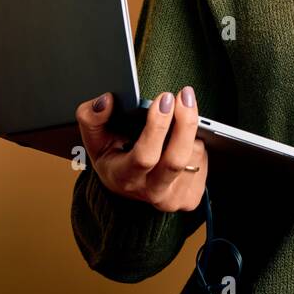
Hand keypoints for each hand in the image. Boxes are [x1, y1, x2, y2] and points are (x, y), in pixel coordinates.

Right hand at [75, 88, 208, 212]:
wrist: (126, 188)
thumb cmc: (112, 158)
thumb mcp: (94, 139)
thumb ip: (91, 117)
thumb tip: (106, 101)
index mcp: (124, 178)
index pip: (144, 156)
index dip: (157, 126)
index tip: (164, 99)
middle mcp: (150, 192)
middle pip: (176, 159)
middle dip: (185, 122)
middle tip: (184, 95)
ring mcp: (172, 198)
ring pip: (193, 155)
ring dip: (190, 131)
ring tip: (179, 119)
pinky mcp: (190, 198)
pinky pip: (203, 161)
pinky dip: (197, 143)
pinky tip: (184, 140)